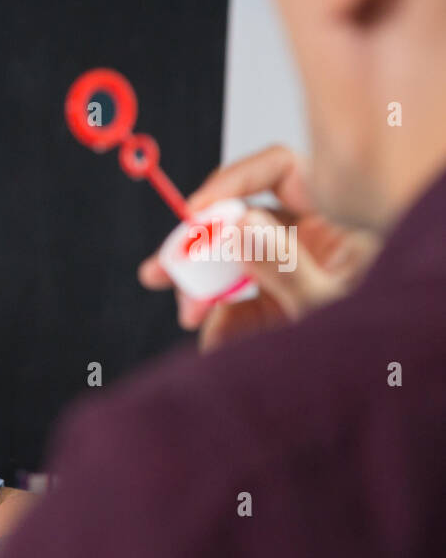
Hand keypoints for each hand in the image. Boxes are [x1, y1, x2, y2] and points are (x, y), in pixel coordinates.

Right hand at [138, 145, 382, 349]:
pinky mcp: (285, 308)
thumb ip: (284, 263)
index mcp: (338, 217)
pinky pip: (244, 307)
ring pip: (236, 268)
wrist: (394, 387)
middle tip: (163, 271)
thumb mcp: (330, 299)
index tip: (194, 210)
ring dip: (205, 292)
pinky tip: (215, 341)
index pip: (280, 171)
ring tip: (191, 315)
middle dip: (200, 248)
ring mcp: (298, 273)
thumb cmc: (383, 335)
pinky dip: (223, 324)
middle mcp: (315, 239)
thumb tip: (239, 225)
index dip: (232, 181)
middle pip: (243, 222)